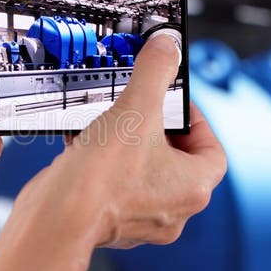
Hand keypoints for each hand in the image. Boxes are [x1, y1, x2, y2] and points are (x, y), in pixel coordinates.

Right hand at [17, 34, 226, 248]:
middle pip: (177, 162)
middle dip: (158, 134)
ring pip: (143, 175)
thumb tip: (167, 48)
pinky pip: (115, 188)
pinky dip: (105, 167)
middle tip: (142, 112)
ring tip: (110, 125)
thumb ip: (155, 71)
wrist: (57, 217)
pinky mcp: (109, 223)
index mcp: (192, 188)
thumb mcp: (135, 107)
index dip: (198, 124)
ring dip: (129, 150)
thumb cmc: (102, 177)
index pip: (212, 152)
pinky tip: (86, 145)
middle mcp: (172, 211)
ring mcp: (140, 221)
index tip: (177, 107)